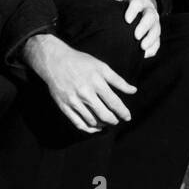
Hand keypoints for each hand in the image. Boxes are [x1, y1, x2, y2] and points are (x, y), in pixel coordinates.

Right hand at [22, 34, 136, 133]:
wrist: (54, 60)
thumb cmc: (80, 62)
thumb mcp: (101, 66)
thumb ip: (118, 80)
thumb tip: (134, 91)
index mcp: (97, 82)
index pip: (114, 103)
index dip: (123, 112)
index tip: (127, 117)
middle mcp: (85, 92)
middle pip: (105, 115)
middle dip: (113, 120)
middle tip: (116, 120)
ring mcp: (74, 100)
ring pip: (92, 121)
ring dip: (102, 125)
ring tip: (106, 123)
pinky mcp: (64, 106)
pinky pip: (78, 123)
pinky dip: (89, 129)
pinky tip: (94, 127)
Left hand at [95, 0, 160, 57]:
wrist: (140, 0)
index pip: (138, 3)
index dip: (133, 11)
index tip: (127, 20)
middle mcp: (149, 10)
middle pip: (151, 17)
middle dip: (144, 27)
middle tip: (136, 36)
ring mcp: (154, 22)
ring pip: (156, 30)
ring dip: (151, 39)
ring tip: (142, 47)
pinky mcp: (155, 32)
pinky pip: (157, 41)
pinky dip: (153, 48)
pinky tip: (145, 55)